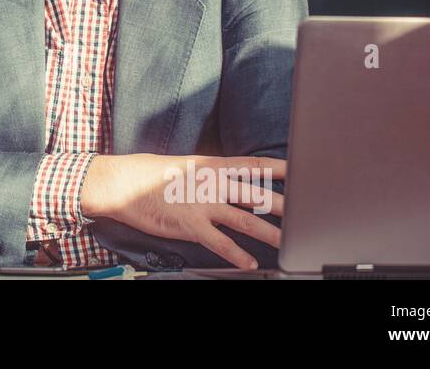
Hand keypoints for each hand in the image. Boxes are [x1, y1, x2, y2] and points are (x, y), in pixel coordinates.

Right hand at [81, 153, 285, 268]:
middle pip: (257, 195)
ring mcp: (203, 204)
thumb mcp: (185, 166)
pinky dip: (237, 254)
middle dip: (284, 205)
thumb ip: (209, 175)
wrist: (124, 183)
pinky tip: (250, 263)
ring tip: (289, 243)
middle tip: (306, 212)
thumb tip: (227, 183)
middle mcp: (212, 184)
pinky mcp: (191, 225)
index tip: (299, 169)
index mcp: (212, 165)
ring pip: (245, 220)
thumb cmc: (150, 174)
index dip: (278, 168)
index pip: (253, 165)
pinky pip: (220, 242)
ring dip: (270, 233)